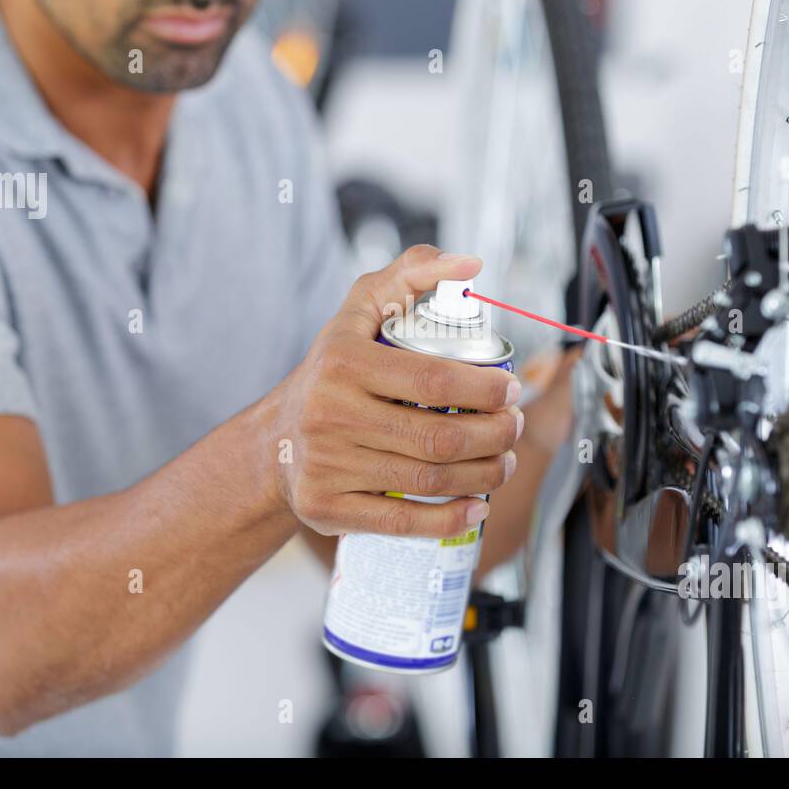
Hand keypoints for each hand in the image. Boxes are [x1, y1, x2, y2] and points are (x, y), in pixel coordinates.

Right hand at [269, 245, 523, 538]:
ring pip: (426, 481)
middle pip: (437, 437)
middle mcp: (330, 414)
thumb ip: (412, 274)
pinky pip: (400, 522)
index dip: (485, 388)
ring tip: (503, 463)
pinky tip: (476, 509)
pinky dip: (448, 520)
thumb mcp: (360, 311)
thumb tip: (471, 265)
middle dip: (495, 437)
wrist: (274, 440)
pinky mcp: (325, 508)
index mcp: (343, 362)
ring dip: (483, 477)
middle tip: (513, 429)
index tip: (511, 390)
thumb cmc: (333, 371)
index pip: (434, 379)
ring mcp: (326, 466)